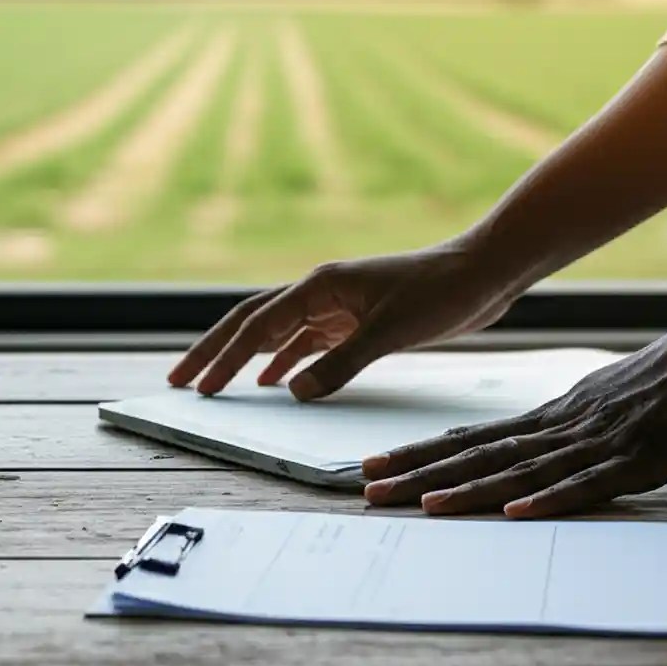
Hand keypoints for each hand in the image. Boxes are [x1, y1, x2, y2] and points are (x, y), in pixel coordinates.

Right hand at [168, 243, 516, 398]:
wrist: (484, 272)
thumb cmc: (441, 292)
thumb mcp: (390, 331)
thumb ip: (341, 363)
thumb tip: (293, 393)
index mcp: (320, 286)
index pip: (257, 325)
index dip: (223, 358)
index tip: (198, 387)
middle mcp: (320, 292)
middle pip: (252, 322)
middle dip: (215, 352)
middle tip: (182, 381)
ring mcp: (337, 305)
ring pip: (277, 334)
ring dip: (244, 358)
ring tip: (214, 384)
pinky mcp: (356, 320)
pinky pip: (308, 342)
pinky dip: (285, 362)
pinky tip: (273, 382)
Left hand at [361, 326, 666, 517]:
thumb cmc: (661, 376)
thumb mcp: (595, 396)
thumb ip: (556, 422)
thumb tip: (516, 439)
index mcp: (550, 416)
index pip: (472, 438)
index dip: (421, 454)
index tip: (374, 466)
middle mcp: (561, 427)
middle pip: (480, 455)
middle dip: (422, 475)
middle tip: (370, 490)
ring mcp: (597, 442)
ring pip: (522, 470)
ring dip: (471, 490)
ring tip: (424, 506)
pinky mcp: (637, 459)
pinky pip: (588, 484)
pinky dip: (551, 498)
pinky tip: (517, 511)